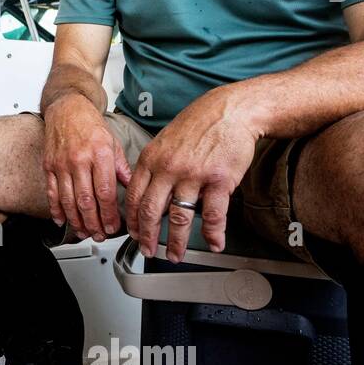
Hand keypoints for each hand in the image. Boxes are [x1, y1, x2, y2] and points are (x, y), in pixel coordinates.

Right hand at [41, 95, 131, 241]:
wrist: (67, 107)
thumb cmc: (89, 124)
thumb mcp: (113, 142)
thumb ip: (121, 167)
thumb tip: (130, 187)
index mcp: (99, 154)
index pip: (105, 192)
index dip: (109, 214)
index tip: (113, 226)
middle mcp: (79, 160)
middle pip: (86, 200)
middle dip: (93, 223)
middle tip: (99, 235)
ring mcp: (62, 164)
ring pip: (68, 200)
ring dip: (76, 221)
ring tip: (84, 232)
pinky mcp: (49, 165)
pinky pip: (51, 192)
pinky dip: (56, 209)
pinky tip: (62, 220)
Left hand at [124, 87, 259, 261]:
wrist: (231, 110)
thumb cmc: (200, 124)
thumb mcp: (165, 141)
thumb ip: (154, 166)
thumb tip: (148, 192)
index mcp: (151, 159)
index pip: (134, 196)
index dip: (132, 220)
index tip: (133, 234)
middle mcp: (168, 168)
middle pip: (150, 211)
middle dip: (147, 237)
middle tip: (148, 251)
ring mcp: (193, 175)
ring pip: (178, 217)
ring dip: (176, 241)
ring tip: (175, 254)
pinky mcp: (219, 181)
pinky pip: (213, 215)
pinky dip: (213, 234)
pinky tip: (214, 243)